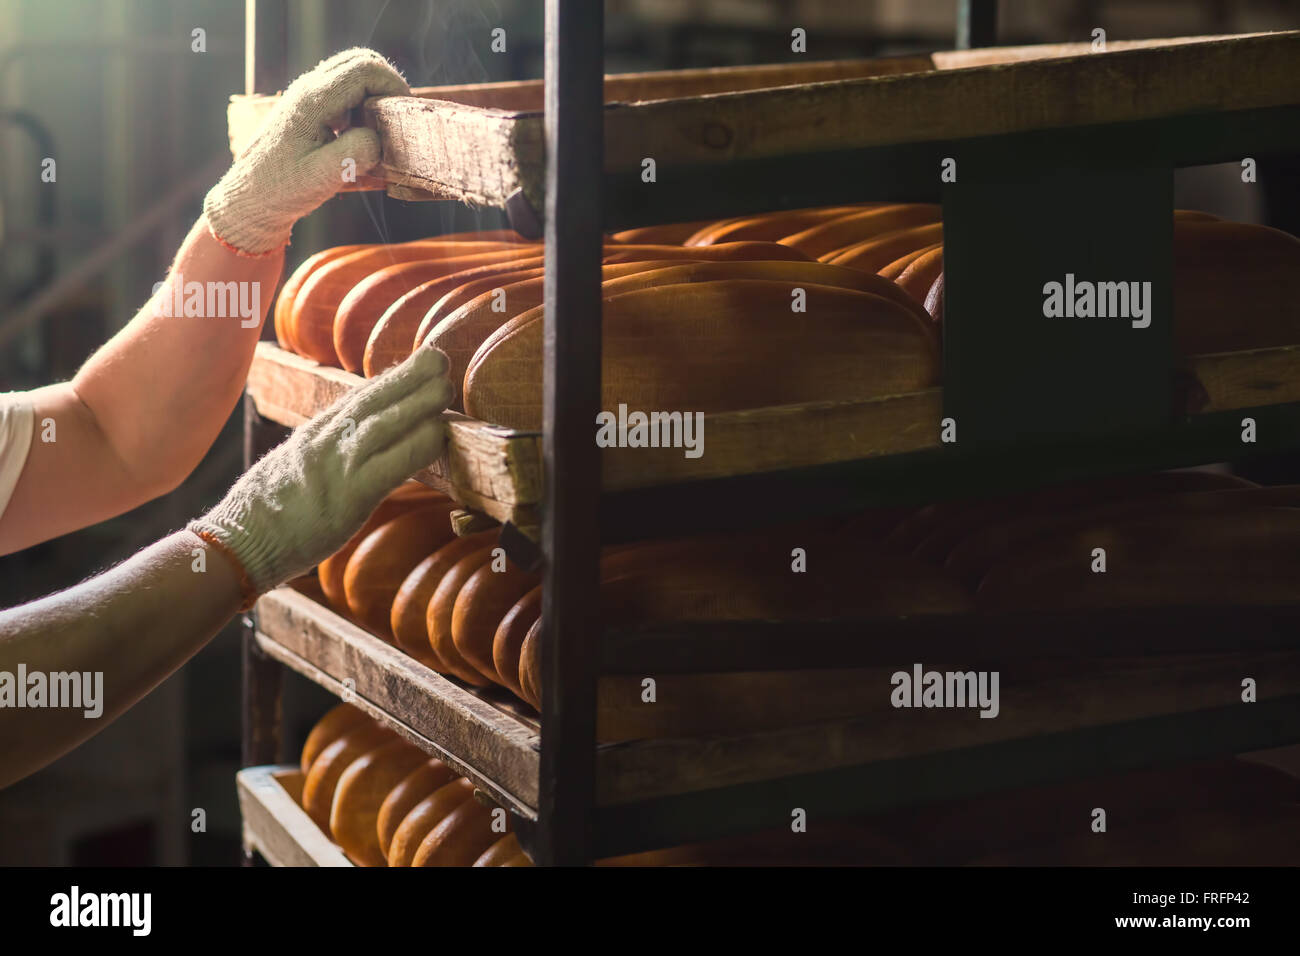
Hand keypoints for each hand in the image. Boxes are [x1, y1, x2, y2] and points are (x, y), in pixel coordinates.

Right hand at [189, 345, 452, 602]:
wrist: (235, 546)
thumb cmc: (261, 518)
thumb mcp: (287, 474)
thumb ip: (316, 457)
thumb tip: (342, 451)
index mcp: (310, 438)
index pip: (353, 401)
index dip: (386, 381)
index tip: (412, 367)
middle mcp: (322, 443)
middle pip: (369, 400)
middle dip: (407, 376)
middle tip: (439, 357)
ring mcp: (335, 467)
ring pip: (381, 424)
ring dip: (418, 403)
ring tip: (446, 386)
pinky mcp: (348, 497)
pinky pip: (388, 467)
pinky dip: (416, 447)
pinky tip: (438, 436)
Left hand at [204, 48, 408, 255]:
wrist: (251, 197)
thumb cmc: (283, 190)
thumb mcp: (324, 177)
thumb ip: (356, 153)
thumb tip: (378, 137)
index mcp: (313, 102)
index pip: (363, 70)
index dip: (392, 85)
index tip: (405, 112)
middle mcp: (308, 90)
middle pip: (359, 61)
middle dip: (386, 84)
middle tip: (398, 117)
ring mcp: (306, 96)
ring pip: (351, 73)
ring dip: (373, 94)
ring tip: (380, 129)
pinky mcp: (308, 108)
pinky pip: (342, 91)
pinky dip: (361, 104)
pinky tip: (360, 135)